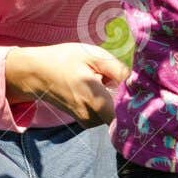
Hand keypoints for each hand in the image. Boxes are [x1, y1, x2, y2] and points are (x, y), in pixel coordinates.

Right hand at [5, 43, 128, 124]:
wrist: (35, 73)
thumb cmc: (64, 60)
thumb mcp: (93, 55)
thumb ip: (118, 70)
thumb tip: (137, 81)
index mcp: (96, 100)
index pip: (128, 113)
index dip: (138, 102)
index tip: (141, 88)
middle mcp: (93, 116)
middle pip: (123, 112)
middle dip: (128, 97)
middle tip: (122, 78)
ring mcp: (88, 121)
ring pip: (114, 112)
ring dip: (116, 98)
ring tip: (105, 81)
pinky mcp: (85, 121)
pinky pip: (105, 114)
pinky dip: (107, 102)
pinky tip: (99, 88)